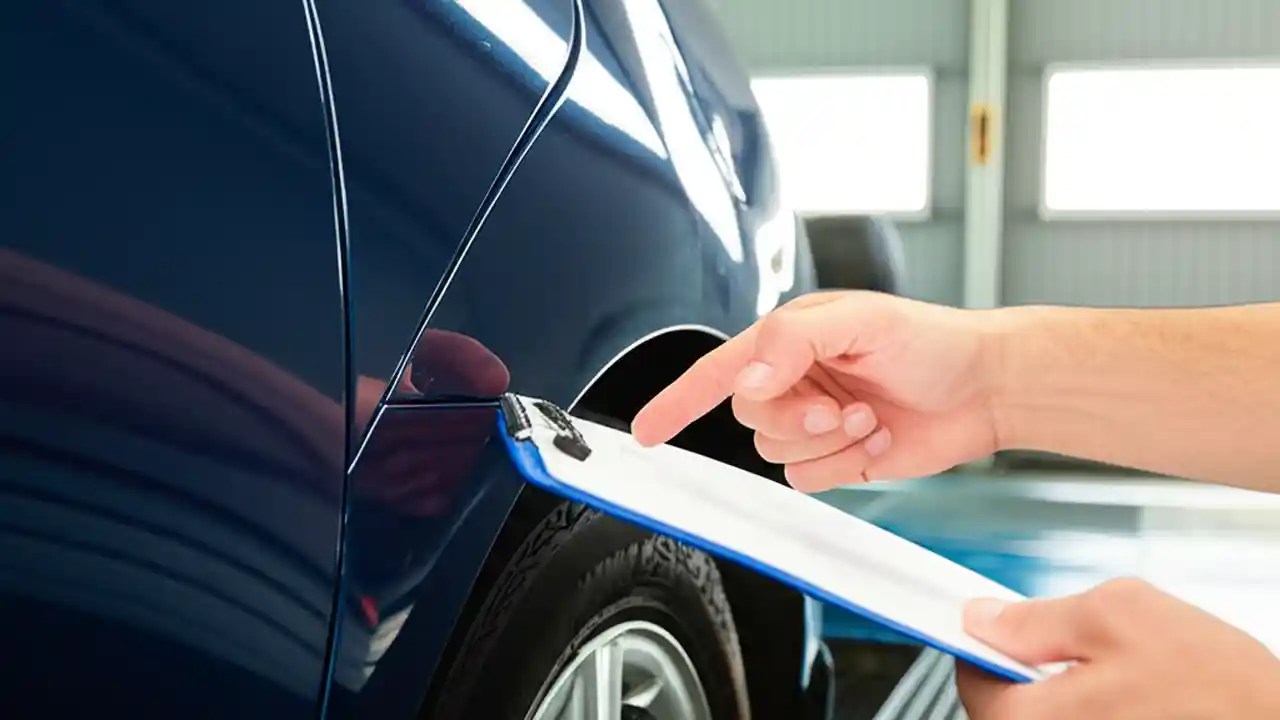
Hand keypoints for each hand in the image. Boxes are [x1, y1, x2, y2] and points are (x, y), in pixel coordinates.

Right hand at [631, 291, 999, 488]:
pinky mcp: (837, 459)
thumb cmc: (931, 339)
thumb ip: (793, 342)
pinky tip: (878, 437)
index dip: (676, 400)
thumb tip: (746, 382)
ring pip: (776, 453)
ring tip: (868, 416)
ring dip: (827, 441)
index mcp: (788, 342)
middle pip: (747, 419)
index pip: (715, 372)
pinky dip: (845, 463)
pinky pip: (809, 479)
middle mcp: (794, 382)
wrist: (984, 387)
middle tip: (839, 404)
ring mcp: (814, 423)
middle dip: (795, 417)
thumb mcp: (859, 319)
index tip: (645, 429)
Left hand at [958, 578, 1279, 718]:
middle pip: (1007, 706)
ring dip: (1067, 693)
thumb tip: (984, 617)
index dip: (986, 641)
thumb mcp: (1118, 615)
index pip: (972, 677)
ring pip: (1048, 719)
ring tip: (1121, 678)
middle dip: (1030, 669)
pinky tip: (1136, 701)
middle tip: (1078, 648)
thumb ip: (1036, 617)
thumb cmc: (1216, 687)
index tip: (999, 625)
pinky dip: (1095, 711)